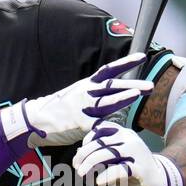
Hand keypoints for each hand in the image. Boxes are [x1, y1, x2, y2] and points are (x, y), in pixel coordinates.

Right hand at [0, 53, 153, 148]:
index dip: (126, 63)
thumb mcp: (77, 94)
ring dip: (123, 97)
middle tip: (150, 85)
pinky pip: (96, 125)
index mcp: (87, 85)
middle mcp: (86, 93)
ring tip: (137, 94)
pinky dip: (107, 127)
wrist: (35, 120)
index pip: (109, 70)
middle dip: (132, 84)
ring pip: (106, 101)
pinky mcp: (79, 124)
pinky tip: (118, 128)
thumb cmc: (58, 109)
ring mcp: (83, 108)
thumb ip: (95, 93)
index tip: (143, 56)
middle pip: (112, 86)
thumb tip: (113, 90)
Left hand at [73, 121, 183, 185]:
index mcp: (123, 134)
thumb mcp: (114, 162)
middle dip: (84, 155)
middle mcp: (129, 139)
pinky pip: (121, 169)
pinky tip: (98, 182)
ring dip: (91, 163)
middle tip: (76, 167)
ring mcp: (136, 152)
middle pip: (100, 143)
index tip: (78, 157)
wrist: (160, 183)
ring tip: (81, 174)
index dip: (86, 142)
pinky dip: (107, 175)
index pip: (100, 130)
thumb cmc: (133, 172)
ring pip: (108, 153)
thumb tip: (78, 154)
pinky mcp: (141, 168)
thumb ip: (99, 156)